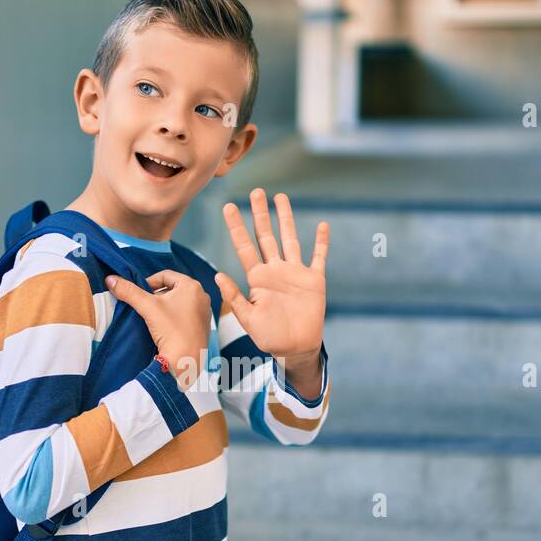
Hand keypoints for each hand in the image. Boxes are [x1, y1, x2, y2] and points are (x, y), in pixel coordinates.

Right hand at [105, 270, 210, 390]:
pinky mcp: (203, 325)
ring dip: (165, 305)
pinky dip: (175, 316)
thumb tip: (110, 280)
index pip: (165, 275)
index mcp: (192, 286)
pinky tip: (165, 327)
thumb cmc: (171, 331)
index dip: (149, 281)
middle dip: (157, 295)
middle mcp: (202, 296)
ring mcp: (204, 311)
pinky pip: (186, 314)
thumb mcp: (147, 307)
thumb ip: (128, 291)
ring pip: (179, 301)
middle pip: (173, 288)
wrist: (185, 361)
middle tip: (145, 306)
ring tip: (154, 317)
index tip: (140, 293)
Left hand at [216, 189, 326, 363]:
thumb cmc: (269, 337)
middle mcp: (275, 270)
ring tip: (280, 197)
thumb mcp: (247, 319)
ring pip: (290, 239)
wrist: (295, 349)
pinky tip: (322, 225)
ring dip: (286, 218)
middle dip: (261, 214)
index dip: (236, 227)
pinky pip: (318, 256)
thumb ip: (234, 297)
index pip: (244, 247)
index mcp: (257, 278)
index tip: (228, 207)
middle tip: (256, 191)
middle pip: (266, 236)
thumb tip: (218, 274)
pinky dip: (322, 242)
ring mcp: (295, 273)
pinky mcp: (313, 279)